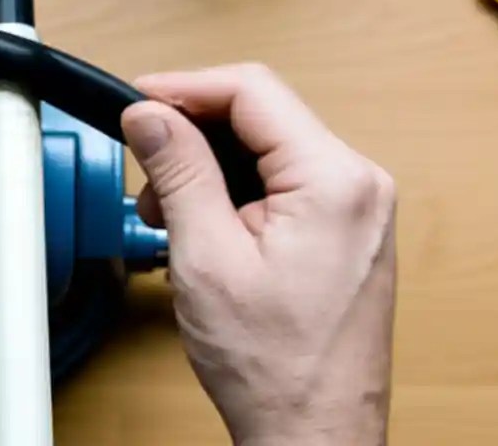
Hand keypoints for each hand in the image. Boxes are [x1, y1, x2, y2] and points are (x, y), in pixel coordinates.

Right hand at [121, 65, 395, 445]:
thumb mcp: (207, 258)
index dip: (185, 87)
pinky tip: (202, 228)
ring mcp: (358, 207)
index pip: (253, 91)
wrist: (316, 436)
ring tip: (168, 214)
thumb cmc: (277, 368)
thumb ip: (179, 172)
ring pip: (269, 149)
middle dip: (194, 134)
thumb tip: (150, 114)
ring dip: (210, 167)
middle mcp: (359, 183)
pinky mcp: (347, 230)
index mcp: (335, 181)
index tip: (138, 101)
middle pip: (263, 116)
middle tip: (145, 169)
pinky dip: (236, 192)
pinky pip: (286, 183)